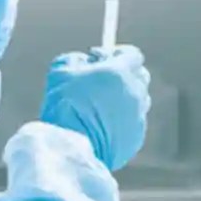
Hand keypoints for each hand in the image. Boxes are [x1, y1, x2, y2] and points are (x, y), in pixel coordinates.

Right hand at [39, 45, 150, 170]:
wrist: (70, 147)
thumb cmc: (64, 107)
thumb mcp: (61, 72)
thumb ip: (75, 59)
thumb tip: (83, 60)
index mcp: (119, 73)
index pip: (133, 54)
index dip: (117, 53)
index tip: (102, 58)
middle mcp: (134, 93)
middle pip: (140, 75)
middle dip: (124, 74)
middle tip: (102, 80)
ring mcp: (138, 117)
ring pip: (138, 100)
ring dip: (124, 98)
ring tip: (101, 105)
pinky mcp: (136, 138)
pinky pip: (133, 122)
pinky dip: (122, 120)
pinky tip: (102, 125)